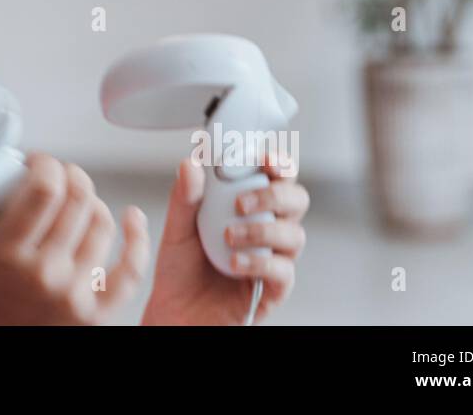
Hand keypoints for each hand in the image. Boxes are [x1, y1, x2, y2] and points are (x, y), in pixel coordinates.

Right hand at [0, 153, 150, 324]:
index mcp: (6, 254)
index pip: (44, 189)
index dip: (46, 164)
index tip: (38, 162)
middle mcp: (44, 273)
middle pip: (77, 199)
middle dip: (70, 174)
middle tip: (59, 174)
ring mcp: (73, 294)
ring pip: (102, 224)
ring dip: (93, 200)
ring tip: (79, 199)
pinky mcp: (95, 314)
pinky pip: (129, 270)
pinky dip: (136, 239)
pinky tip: (132, 219)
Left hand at [141, 152, 307, 325]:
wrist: (176, 314)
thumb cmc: (180, 269)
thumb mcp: (175, 229)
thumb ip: (184, 197)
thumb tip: (191, 163)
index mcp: (248, 206)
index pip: (275, 176)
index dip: (279, 163)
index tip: (265, 158)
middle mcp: (267, 228)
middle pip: (297, 200)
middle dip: (276, 194)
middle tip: (242, 202)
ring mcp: (273, 258)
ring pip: (295, 234)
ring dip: (262, 229)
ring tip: (228, 236)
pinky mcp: (274, 288)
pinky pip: (283, 271)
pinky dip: (259, 262)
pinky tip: (234, 262)